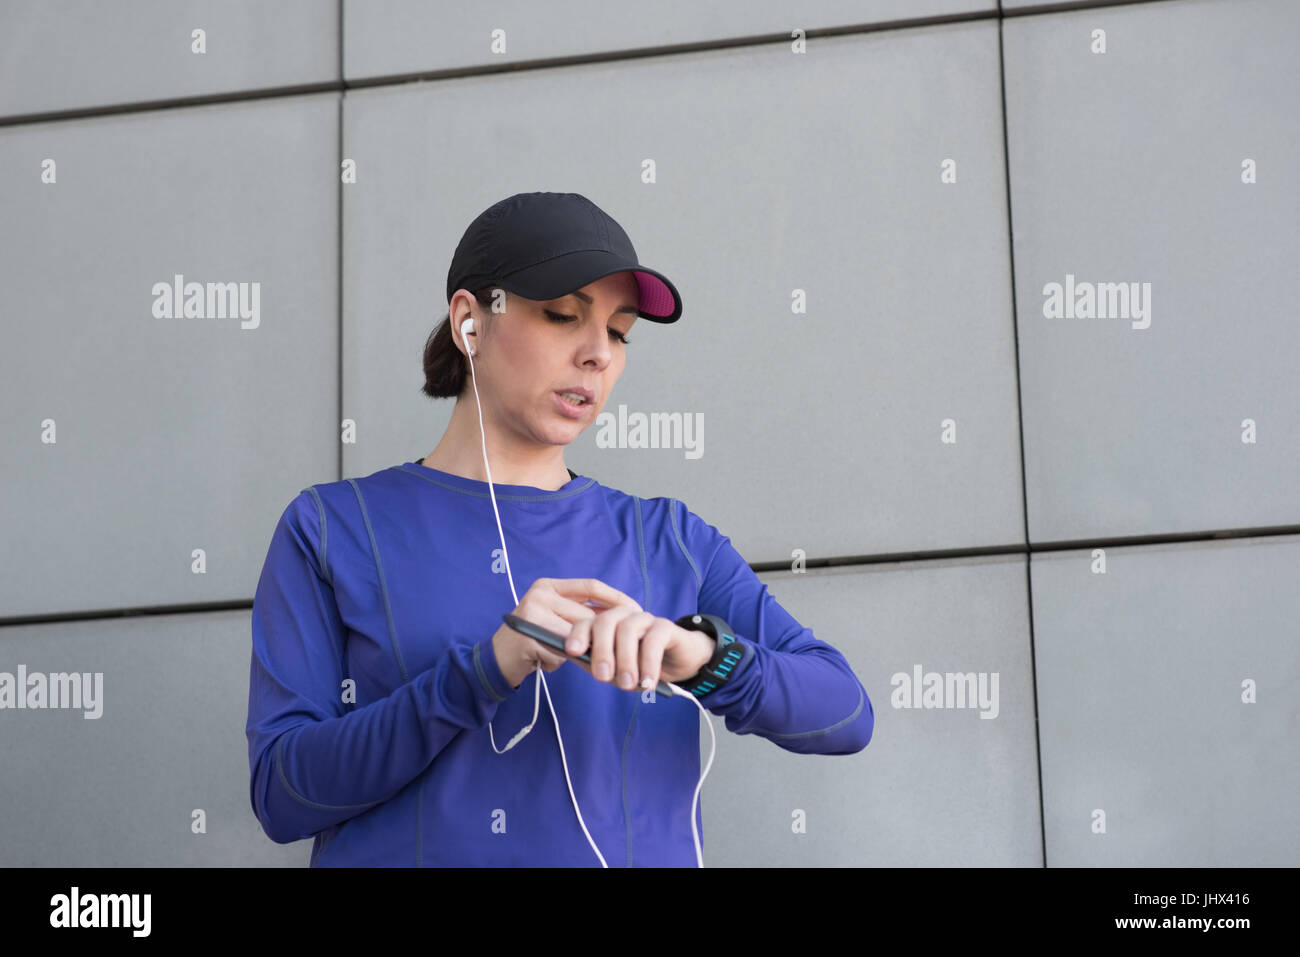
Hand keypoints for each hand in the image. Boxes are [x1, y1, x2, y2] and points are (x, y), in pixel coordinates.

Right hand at [491, 578, 641, 688]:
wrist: (497, 660)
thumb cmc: (533, 641)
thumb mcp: (556, 619)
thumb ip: (582, 616)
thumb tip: (623, 618)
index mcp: (550, 586)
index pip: (591, 586)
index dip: (616, 598)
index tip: (636, 611)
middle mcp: (540, 594)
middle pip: (587, 614)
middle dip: (606, 633)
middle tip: (624, 648)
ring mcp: (533, 614)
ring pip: (578, 634)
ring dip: (587, 651)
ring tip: (593, 659)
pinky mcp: (529, 637)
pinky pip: (562, 652)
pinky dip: (566, 661)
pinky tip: (560, 664)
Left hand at [562, 607, 715, 692]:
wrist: (677, 663)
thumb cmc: (638, 665)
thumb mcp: (613, 670)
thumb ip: (591, 662)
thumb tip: (566, 655)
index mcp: (604, 624)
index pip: (585, 622)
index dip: (578, 635)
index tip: (572, 651)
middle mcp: (622, 617)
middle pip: (605, 622)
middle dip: (601, 650)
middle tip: (602, 677)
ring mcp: (644, 619)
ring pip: (628, 629)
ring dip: (625, 659)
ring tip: (627, 684)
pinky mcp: (665, 626)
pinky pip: (654, 640)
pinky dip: (649, 662)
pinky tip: (648, 682)